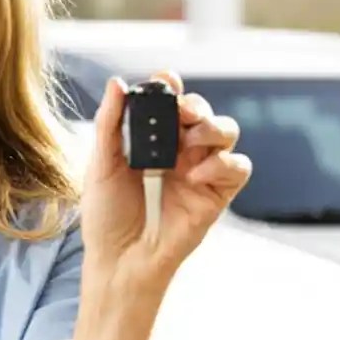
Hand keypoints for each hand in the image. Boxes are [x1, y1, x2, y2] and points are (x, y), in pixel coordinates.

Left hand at [79, 71, 251, 304]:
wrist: (119, 260)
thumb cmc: (107, 216)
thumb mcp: (101, 166)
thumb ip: (109, 124)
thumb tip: (117, 83)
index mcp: (152, 139)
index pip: (170, 102)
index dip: (172, 86)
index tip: (165, 79)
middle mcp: (180, 151)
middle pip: (203, 111)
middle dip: (195, 105)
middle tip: (180, 112)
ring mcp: (201, 171)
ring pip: (227, 131)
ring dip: (212, 128)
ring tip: (188, 144)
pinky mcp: (216, 195)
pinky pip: (238, 167)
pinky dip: (222, 164)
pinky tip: (193, 176)